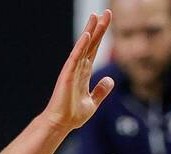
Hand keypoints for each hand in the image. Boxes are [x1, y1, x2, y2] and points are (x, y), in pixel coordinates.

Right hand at [41, 10, 114, 132]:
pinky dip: (81, 46)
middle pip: (91, 43)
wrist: (61, 124)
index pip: (95, 49)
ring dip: (90, 31)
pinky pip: (76, 57)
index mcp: (85, 72)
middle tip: (106, 12)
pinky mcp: (68, 75)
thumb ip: (101, 91)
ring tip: (96, 16)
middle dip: (99, 28)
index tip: (107, 21)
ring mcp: (73, 70)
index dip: (101, 35)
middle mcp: (79, 67)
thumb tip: (110, 80)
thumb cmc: (73, 115)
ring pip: (83, 46)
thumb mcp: (93, 102)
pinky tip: (87, 34)